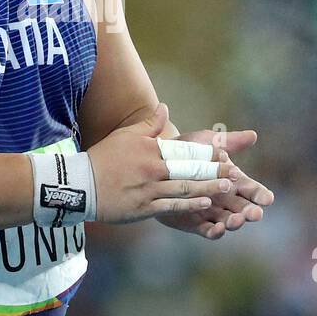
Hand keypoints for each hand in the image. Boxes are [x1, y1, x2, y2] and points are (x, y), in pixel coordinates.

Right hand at [86, 103, 238, 224]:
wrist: (80, 184)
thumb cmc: (104, 158)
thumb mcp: (126, 135)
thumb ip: (149, 123)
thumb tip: (165, 107)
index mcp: (151, 151)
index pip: (185, 151)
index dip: (207, 154)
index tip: (225, 155)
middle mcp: (153, 169)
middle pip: (189, 169)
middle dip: (214, 171)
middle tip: (235, 173)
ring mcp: (149, 190)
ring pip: (184, 188)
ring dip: (208, 187)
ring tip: (227, 187)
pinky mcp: (144, 208)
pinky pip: (171, 206)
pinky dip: (190, 205)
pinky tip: (205, 204)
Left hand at [155, 126, 273, 239]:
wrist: (157, 162)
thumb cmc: (186, 150)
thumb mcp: (207, 143)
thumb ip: (229, 141)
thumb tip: (253, 135)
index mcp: (231, 181)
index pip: (251, 190)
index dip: (260, 195)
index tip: (267, 198)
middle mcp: (224, 199)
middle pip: (243, 209)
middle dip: (250, 212)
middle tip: (255, 214)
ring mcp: (210, 212)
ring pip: (227, 221)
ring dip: (234, 223)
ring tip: (236, 220)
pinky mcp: (194, 223)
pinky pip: (207, 230)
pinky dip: (215, 232)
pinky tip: (218, 229)